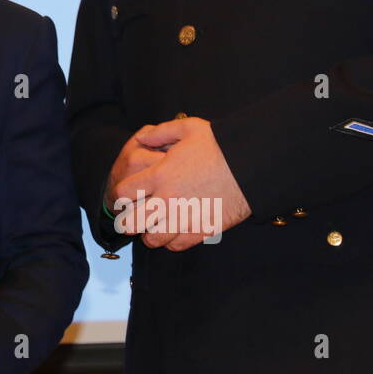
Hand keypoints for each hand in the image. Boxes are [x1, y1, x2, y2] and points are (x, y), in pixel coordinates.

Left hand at [115, 116, 250, 250]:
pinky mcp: (202, 230)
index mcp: (159, 175)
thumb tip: (143, 138)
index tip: (126, 196)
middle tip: (130, 220)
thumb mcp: (187, 128)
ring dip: (149, 235)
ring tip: (152, 229)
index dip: (121, 195)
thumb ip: (160, 133)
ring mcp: (184, 217)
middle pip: (131, 222)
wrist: (252, 164)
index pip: (123, 193)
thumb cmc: (220, 144)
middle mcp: (167, 199)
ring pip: (152, 239)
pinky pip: (177, 245)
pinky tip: (173, 234)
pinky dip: (172, 242)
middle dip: (127, 221)